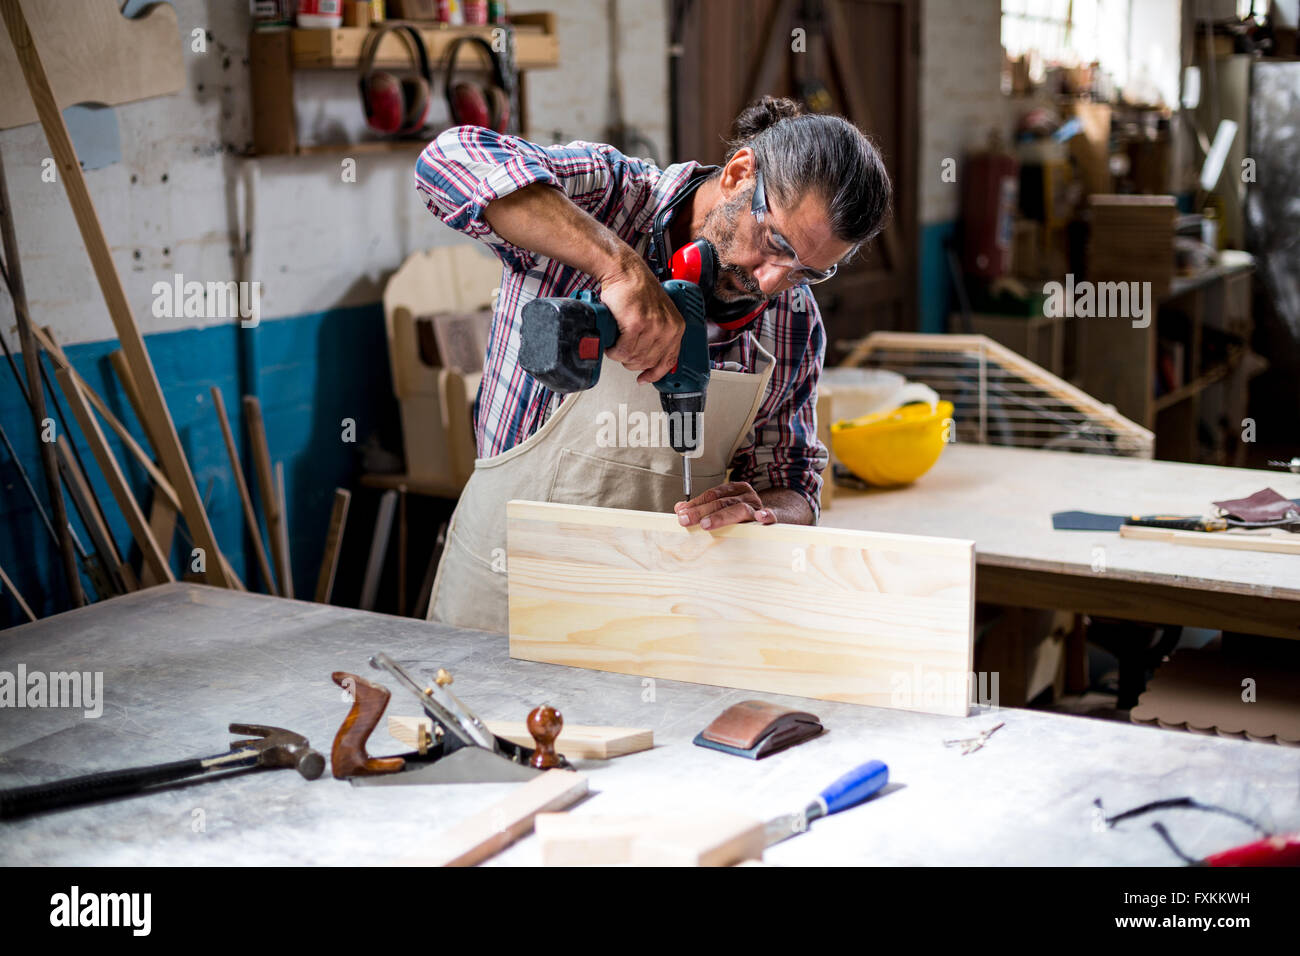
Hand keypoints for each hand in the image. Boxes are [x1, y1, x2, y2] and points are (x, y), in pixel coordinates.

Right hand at [599, 255, 685, 384]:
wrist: (624, 272)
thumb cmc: (637, 289)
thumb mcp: (658, 314)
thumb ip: (660, 335)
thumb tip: (651, 359)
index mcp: (676, 326)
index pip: (669, 360)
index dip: (655, 373)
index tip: (645, 378)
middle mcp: (668, 327)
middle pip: (648, 362)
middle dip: (631, 362)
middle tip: (622, 353)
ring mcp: (653, 326)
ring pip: (634, 358)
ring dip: (621, 356)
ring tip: (615, 345)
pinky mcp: (636, 324)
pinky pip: (623, 350)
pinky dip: (614, 350)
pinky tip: (611, 344)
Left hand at [674, 481, 778, 529]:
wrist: (782, 517)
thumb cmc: (747, 516)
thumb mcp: (726, 508)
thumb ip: (705, 508)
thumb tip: (680, 509)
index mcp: (737, 490)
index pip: (713, 494)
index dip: (696, 503)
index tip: (681, 511)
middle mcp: (748, 497)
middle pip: (721, 502)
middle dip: (701, 511)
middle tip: (685, 520)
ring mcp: (760, 508)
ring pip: (739, 510)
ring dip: (721, 517)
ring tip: (707, 524)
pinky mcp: (774, 520)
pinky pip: (772, 517)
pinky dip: (767, 516)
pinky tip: (761, 518)